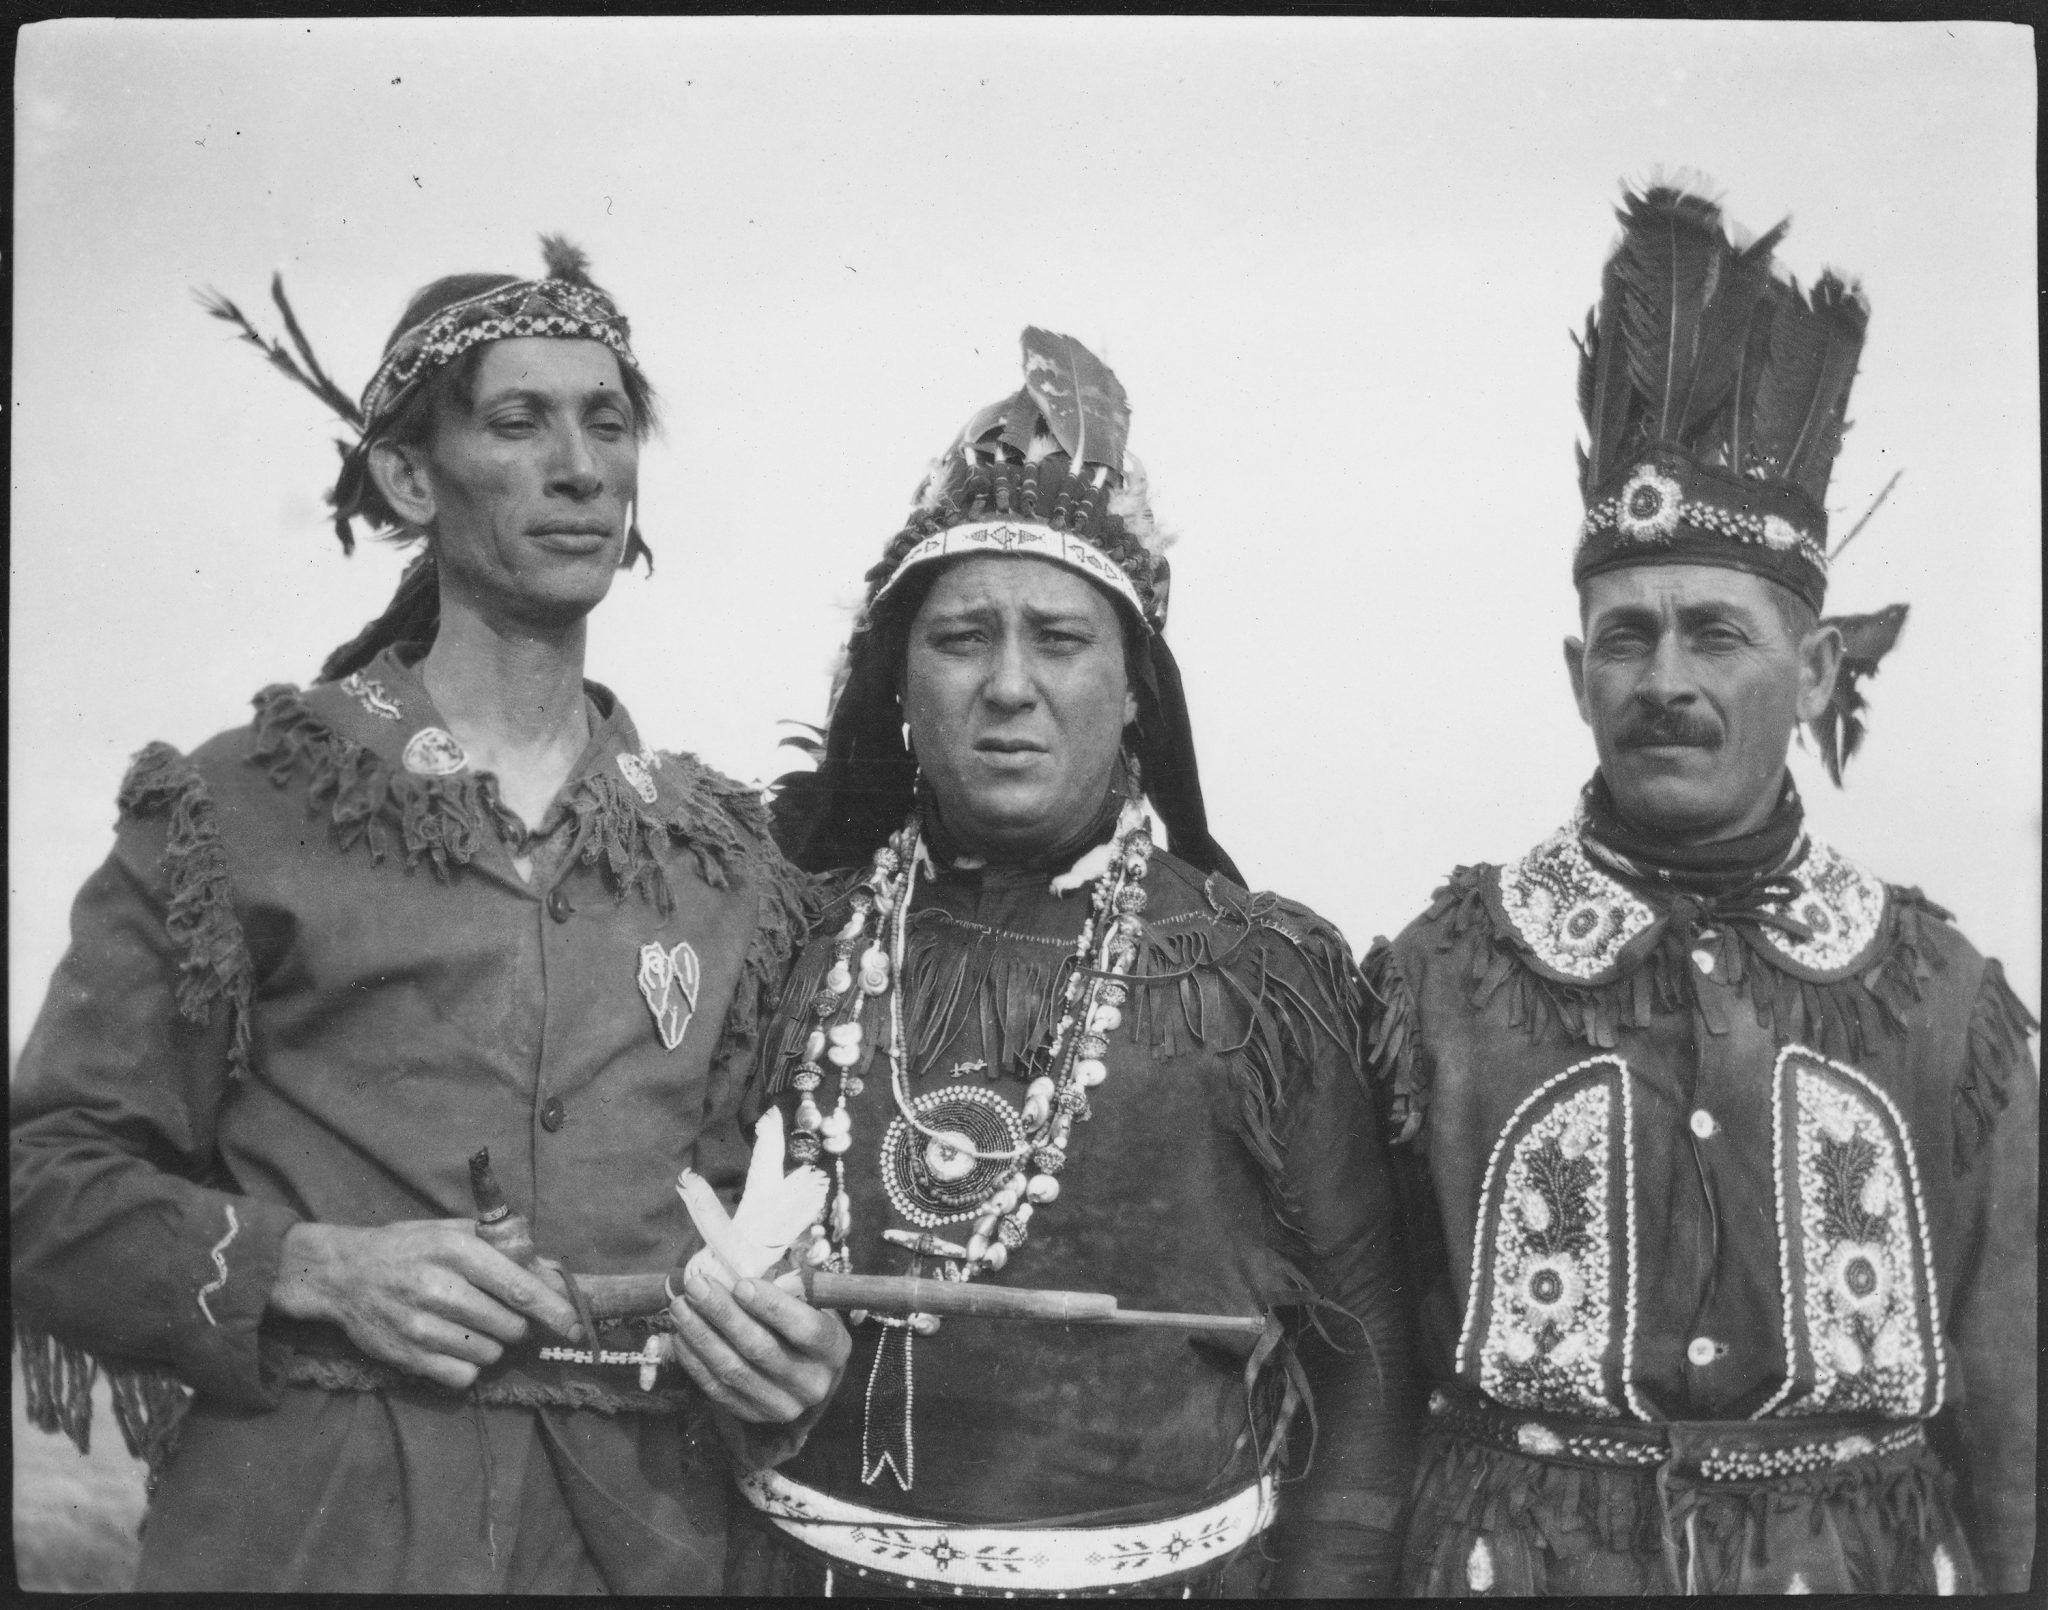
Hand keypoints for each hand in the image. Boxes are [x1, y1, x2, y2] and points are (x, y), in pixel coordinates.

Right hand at [270, 1219, 584, 1390]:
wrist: (342, 1274)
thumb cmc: (408, 1247)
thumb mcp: (451, 1230)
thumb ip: (500, 1245)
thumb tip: (549, 1268)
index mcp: (456, 1250)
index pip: (518, 1288)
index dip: (554, 1310)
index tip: (576, 1326)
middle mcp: (439, 1288)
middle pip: (510, 1325)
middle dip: (518, 1324)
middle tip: (502, 1313)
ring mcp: (421, 1327)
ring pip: (490, 1353)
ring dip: (492, 1344)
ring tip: (471, 1324)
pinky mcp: (407, 1357)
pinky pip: (463, 1376)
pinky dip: (468, 1366)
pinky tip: (455, 1344)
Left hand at [666, 1269, 849, 1466]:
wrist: (812, 1377)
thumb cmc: (809, 1326)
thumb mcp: (813, 1305)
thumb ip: (788, 1290)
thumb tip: (741, 1269)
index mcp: (833, 1349)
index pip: (805, 1329)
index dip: (771, 1306)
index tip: (740, 1283)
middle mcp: (812, 1383)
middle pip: (761, 1349)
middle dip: (723, 1314)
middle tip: (697, 1286)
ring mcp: (781, 1405)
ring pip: (734, 1370)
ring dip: (701, 1336)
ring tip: (680, 1307)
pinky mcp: (753, 1416)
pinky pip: (717, 1390)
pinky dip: (695, 1362)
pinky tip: (680, 1336)